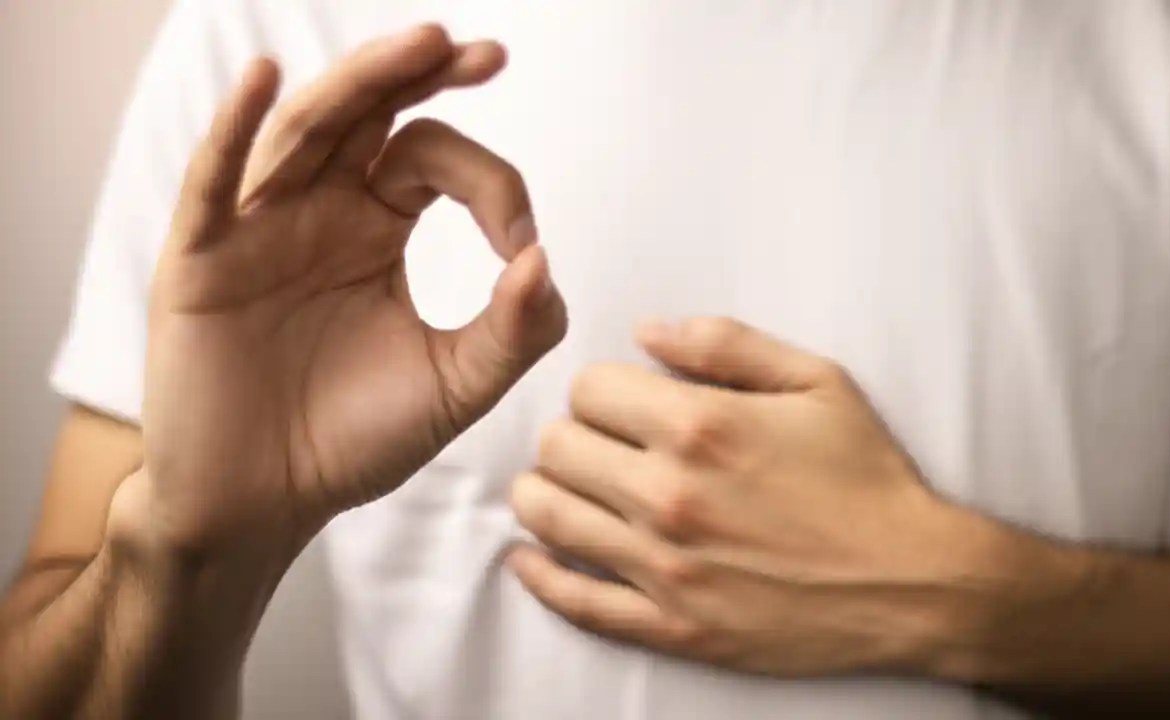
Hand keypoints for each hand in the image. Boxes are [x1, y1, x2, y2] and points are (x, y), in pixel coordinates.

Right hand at [134, 26, 566, 556]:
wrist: (265, 505)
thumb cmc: (352, 441)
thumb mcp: (455, 387)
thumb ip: (512, 331)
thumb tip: (544, 259)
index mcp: (377, 230)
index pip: (434, 163)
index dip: (491, 185)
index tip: (521, 242)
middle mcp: (319, 213)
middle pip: (368, 118)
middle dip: (422, 77)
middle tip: (482, 52)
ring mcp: (257, 230)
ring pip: (306, 134)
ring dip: (359, 84)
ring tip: (421, 44)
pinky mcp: (201, 263)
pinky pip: (213, 186)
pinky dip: (233, 131)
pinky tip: (265, 80)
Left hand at [508, 318, 1004, 676]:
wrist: (914, 583)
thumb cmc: (868, 477)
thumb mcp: (817, 381)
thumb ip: (725, 343)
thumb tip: (647, 331)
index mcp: (701, 426)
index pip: (588, 388)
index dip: (602, 388)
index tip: (622, 401)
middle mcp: (669, 495)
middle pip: (556, 447)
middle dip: (572, 435)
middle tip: (600, 444)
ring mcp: (664, 566)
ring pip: (546, 515)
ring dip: (547, 493)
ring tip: (568, 487)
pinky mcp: (670, 625)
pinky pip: (574, 602)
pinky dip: (539, 576)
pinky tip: (530, 556)